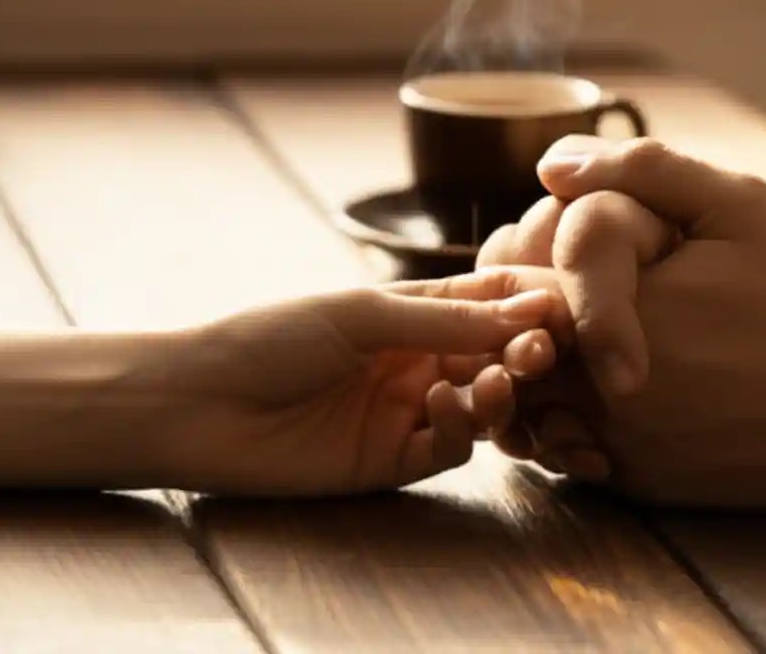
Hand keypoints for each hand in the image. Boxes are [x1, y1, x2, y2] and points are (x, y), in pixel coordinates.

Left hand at [139, 268, 565, 495]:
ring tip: (499, 382)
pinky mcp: (393, 461)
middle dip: (524, 353)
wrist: (200, 404)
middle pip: (496, 357)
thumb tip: (529, 313)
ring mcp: (406, 411)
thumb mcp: (362, 313)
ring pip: (482, 407)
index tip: (564, 304)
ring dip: (501, 393)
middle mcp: (417, 361)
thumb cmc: (271, 338)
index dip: (526, 305)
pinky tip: (441, 408)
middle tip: (539, 354)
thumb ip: (444, 318)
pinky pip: (449, 448)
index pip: (487, 305)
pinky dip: (459, 428)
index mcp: (410, 313)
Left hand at [480, 136, 765, 507]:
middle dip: (527, 323)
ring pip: (529, 408)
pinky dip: (569, 426)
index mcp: (614, 312)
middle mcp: (602, 392)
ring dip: (539, 378)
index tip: (555, 258)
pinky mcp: (636, 489)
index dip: (526, 265)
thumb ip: (640, 171)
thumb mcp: (740, 204)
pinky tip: (612, 395)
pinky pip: (566, 455)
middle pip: (511, 352)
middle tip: (563, 302)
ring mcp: (617, 448)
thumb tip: (548, 167)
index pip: (512, 286)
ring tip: (583, 346)